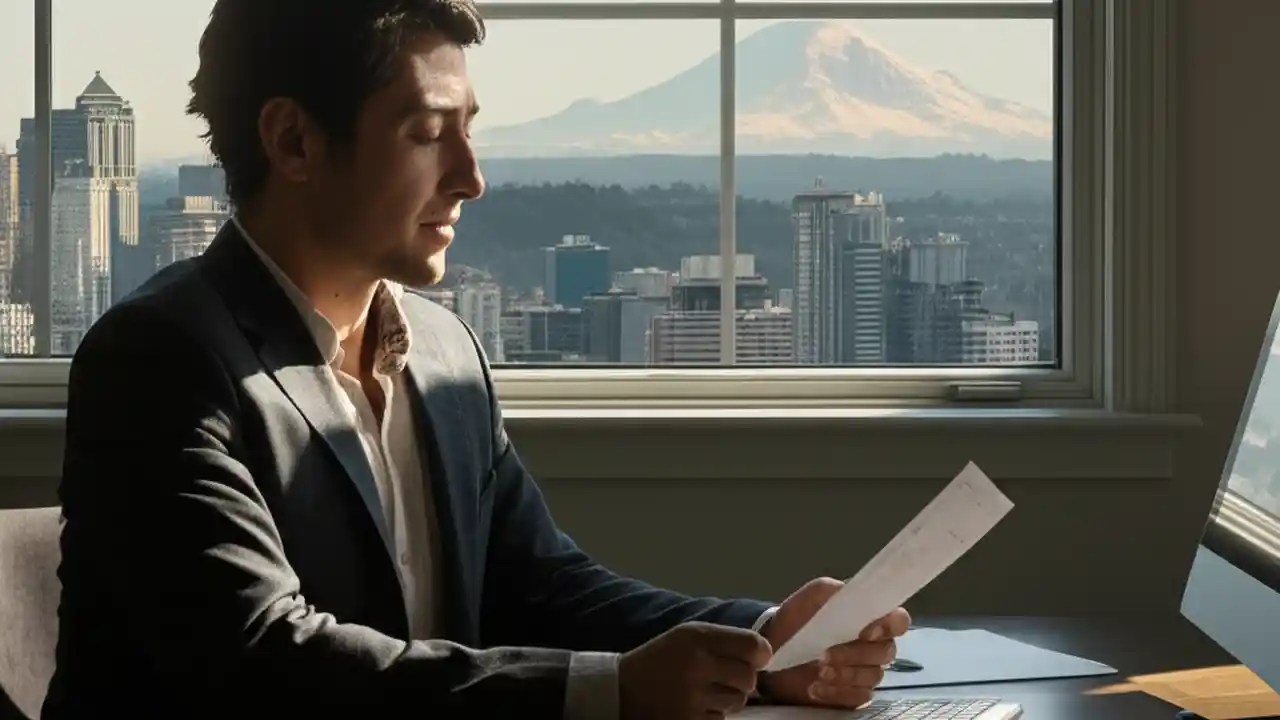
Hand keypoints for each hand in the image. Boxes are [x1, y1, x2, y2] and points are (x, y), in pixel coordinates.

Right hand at [619, 621, 772, 719]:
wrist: (620, 689)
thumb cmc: (660, 658)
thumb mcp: (687, 636)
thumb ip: (724, 639)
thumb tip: (766, 654)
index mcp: (697, 637)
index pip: (753, 646)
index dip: (760, 654)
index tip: (755, 659)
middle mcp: (697, 665)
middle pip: (749, 677)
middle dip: (742, 680)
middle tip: (724, 678)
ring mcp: (692, 698)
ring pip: (737, 701)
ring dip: (728, 699)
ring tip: (704, 692)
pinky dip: (712, 715)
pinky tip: (693, 706)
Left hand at [759, 577, 910, 707]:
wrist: (776, 644)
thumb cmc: (800, 616)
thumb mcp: (814, 595)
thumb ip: (834, 590)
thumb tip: (853, 593)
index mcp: (870, 618)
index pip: (898, 621)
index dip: (889, 626)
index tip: (866, 632)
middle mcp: (874, 645)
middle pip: (885, 652)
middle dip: (855, 654)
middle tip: (825, 655)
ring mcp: (865, 671)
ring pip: (872, 677)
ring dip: (844, 675)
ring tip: (818, 673)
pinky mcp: (854, 693)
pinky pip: (858, 698)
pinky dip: (836, 693)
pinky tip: (815, 688)